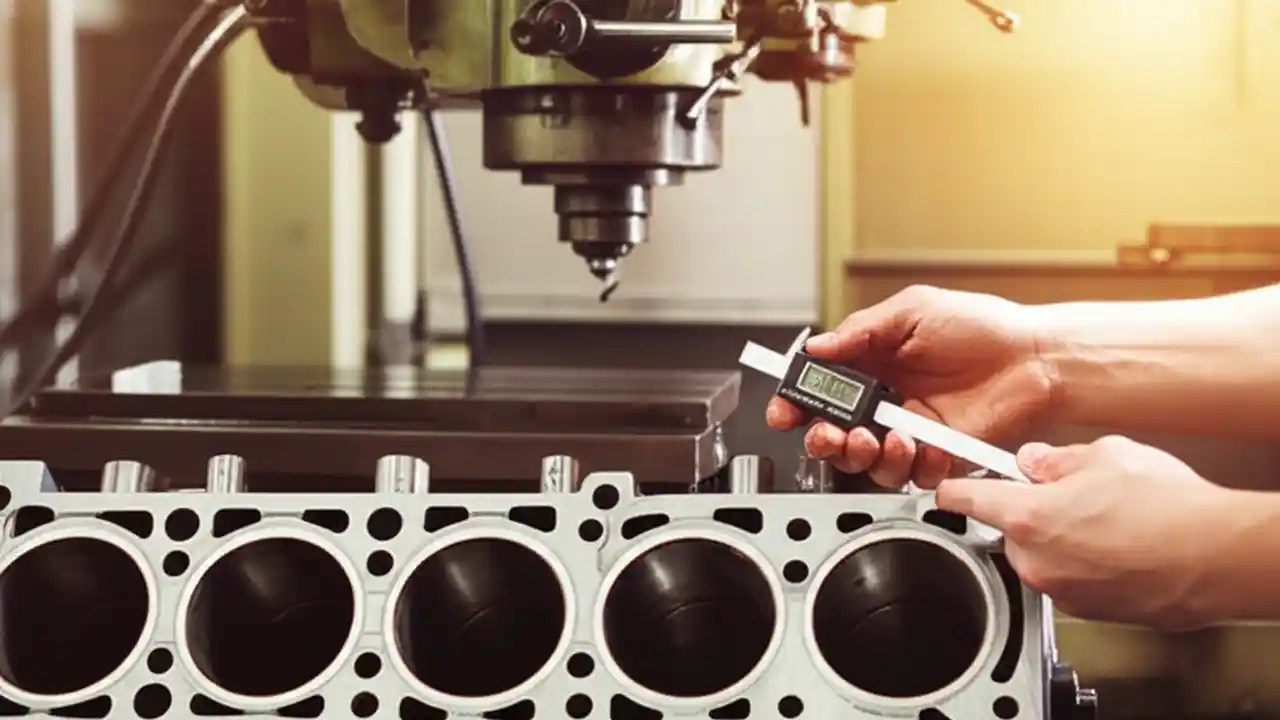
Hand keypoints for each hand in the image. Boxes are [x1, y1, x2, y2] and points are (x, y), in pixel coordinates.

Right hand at [767, 285, 1056, 488]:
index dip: (795, 403)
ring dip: (865, 456)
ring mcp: (909, 431)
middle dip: (822, 439)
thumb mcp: (912, 311)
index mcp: (870, 365)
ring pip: (865, 462)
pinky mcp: (937, 455)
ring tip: (884, 437)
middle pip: (832, 434)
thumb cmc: (981, 328)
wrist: (1032, 358)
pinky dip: (913, 465)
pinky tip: (925, 444)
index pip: (818, 390)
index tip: (784, 412)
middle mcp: (884, 402)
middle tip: (830, 434)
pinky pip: (911, 475)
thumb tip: (817, 348)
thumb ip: (860, 331)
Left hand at [937, 435, 1231, 629]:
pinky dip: (1083, 564)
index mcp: (1027, 516)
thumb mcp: (1105, 455)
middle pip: (1007, 530)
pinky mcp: (1087, 611)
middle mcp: (1036, 560)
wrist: (1217, 558)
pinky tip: (1119, 547)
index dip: (954, 487)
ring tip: (1106, 521)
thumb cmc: (1168, 507)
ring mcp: (1061, 590)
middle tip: (1069, 495)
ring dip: (1058, 540)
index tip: (948, 485)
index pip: (964, 500)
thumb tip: (1035, 461)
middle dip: (1029, 512)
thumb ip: (1056, 459)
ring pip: (1039, 556)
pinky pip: (1069, 580)